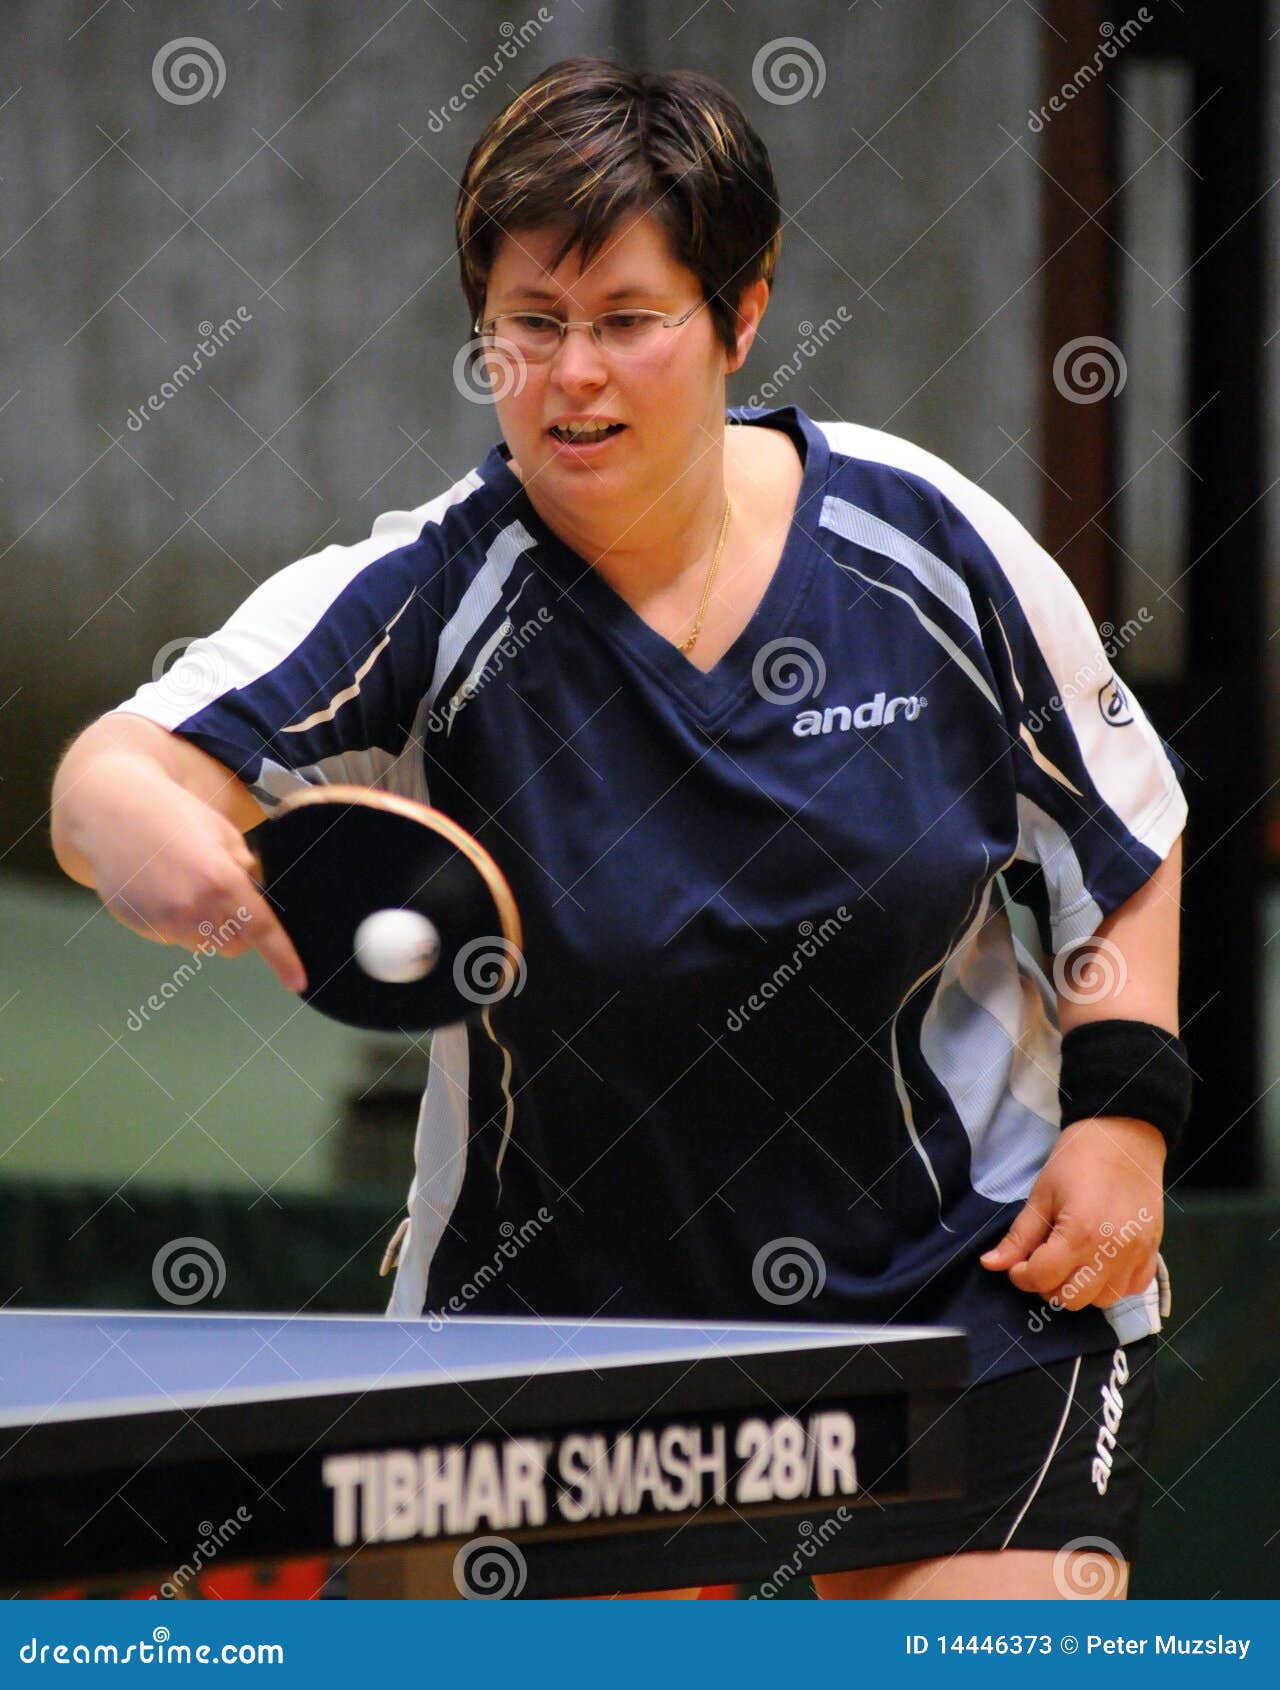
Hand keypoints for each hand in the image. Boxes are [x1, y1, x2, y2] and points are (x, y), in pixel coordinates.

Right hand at [84, 776, 305, 993]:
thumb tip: (256, 896)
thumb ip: (245, 869)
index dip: (283, 959)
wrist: (111, 810)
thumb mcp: (223, 833)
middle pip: (234, 946)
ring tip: (185, 884)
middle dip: (240, 930)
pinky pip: (171, 936)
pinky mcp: (140, 925)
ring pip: (201, 944)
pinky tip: (160, 887)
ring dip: (205, 926)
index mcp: (221, 881)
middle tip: (225, 896)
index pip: (261, 931)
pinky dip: (175, 921)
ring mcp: (162, 920)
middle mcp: (193, 908)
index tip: (298, 982)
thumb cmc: (174, 814)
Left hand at [979, 1116, 1164, 1309]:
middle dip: (1048, 1285)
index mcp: (1080, 1234)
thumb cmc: (1078, 1160)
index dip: (1021, 1275)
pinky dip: (1110, 1285)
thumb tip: (989, 1264)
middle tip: (1042, 1261)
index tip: (1018, 1263)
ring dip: (1080, 1289)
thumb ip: (1019, 1235)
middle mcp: (1112, 1253)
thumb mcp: (1041, 1194)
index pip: (1042, 1278)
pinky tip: (1097, 1263)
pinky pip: (1129, 1291)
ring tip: (1070, 1262)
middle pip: (1071, 1298)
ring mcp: (1137, 1256)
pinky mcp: (1152, 1255)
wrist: (1125, 1138)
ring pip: (1101, 1301)